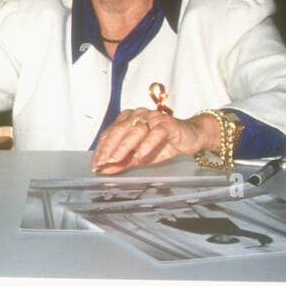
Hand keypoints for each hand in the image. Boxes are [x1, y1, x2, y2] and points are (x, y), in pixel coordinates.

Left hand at [91, 109, 219, 173]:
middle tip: (101, 163)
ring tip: (115, 159)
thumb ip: (122, 161)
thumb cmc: (163, 144)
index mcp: (127, 120)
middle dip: (108, 148)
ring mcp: (152, 118)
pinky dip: (147, 144)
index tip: (95, 165)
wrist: (190, 137)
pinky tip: (140, 155)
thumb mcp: (139, 156)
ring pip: (135, 131)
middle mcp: (138, 115)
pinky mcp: (167, 124)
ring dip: (123, 147)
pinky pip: (155, 133)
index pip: (109, 134)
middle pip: (118, 131)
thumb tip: (104, 170)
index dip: (101, 150)